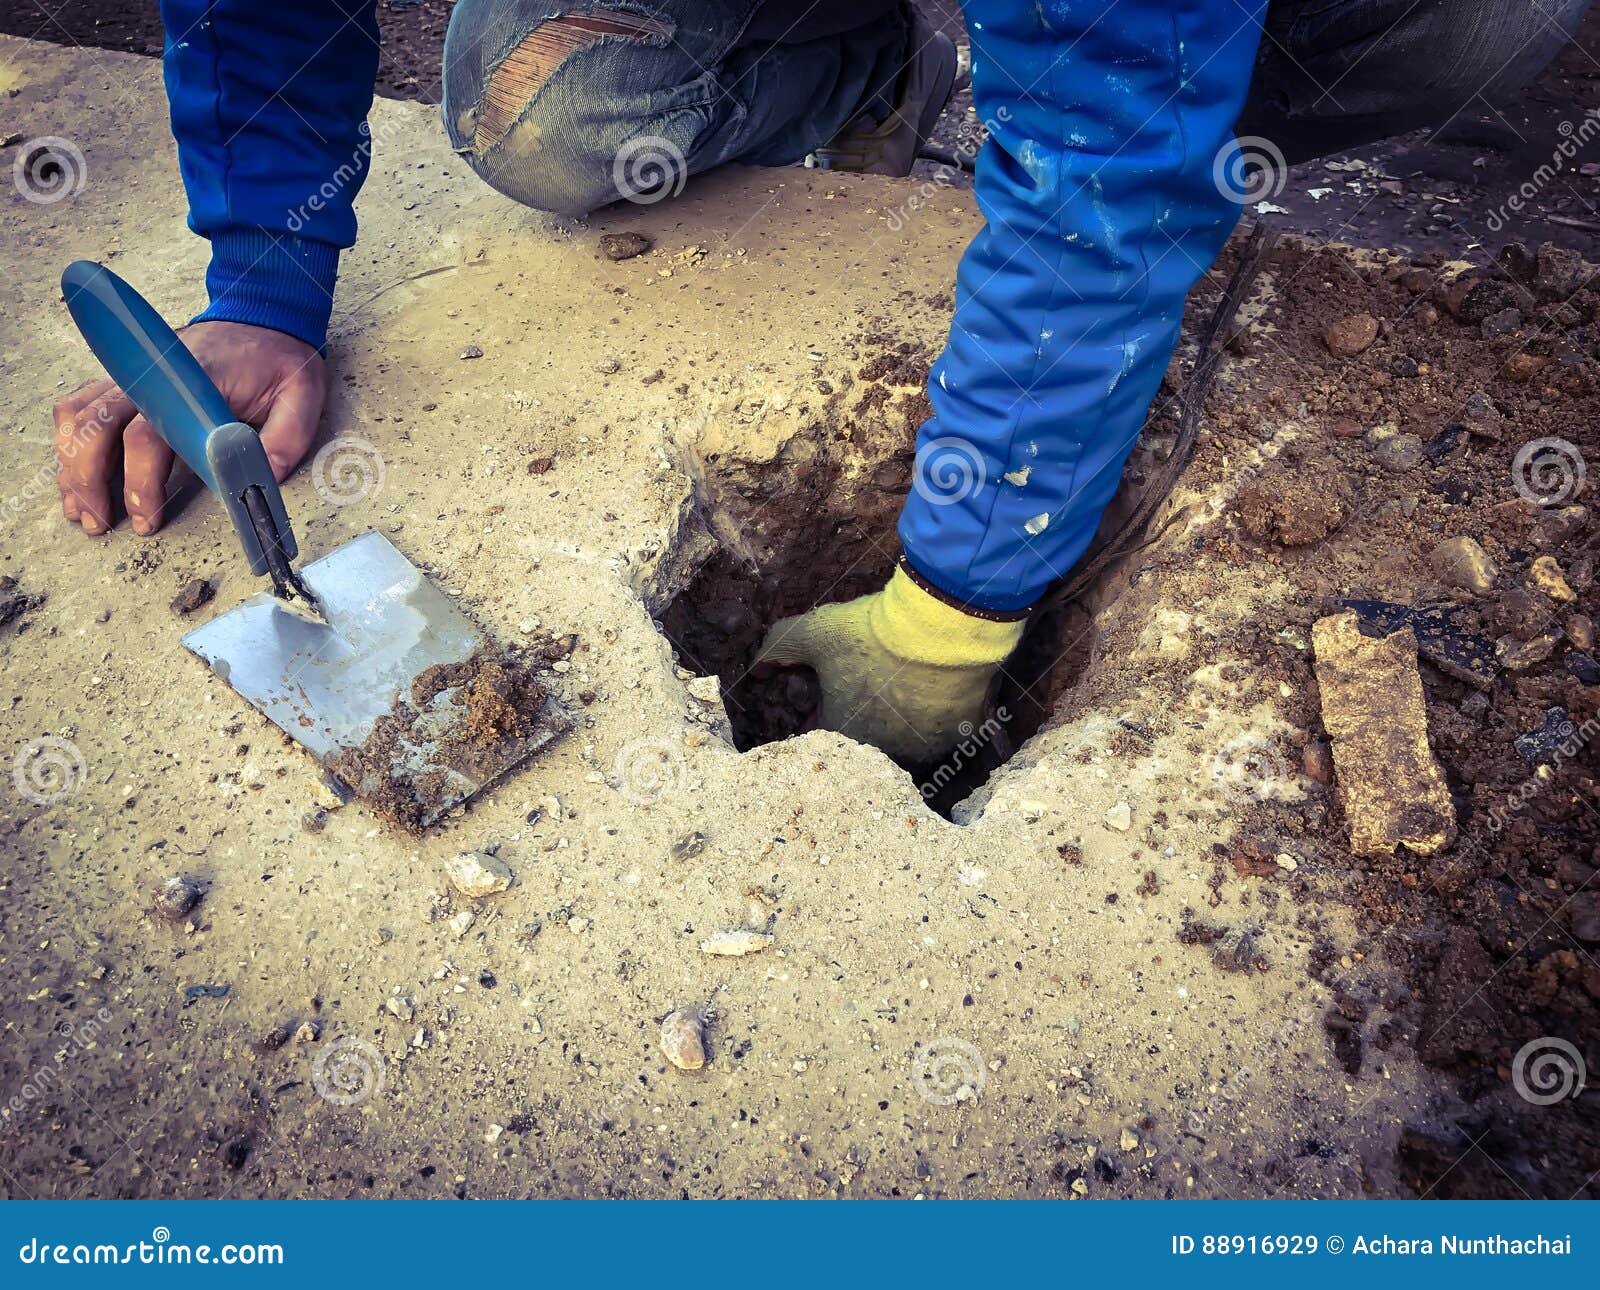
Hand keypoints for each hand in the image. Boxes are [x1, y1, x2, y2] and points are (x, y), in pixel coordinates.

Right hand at [53, 321, 326, 535]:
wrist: (262, 317)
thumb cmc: (278, 360)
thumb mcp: (301, 394)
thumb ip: (287, 435)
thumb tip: (263, 477)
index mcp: (194, 382)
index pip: (149, 433)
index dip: (141, 479)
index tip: (144, 518)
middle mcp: (152, 376)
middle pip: (98, 426)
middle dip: (90, 479)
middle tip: (99, 523)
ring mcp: (133, 375)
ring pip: (80, 417)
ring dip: (71, 465)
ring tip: (81, 509)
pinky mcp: (124, 378)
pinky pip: (80, 406)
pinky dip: (70, 440)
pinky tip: (75, 475)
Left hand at [754, 568, 1025, 764]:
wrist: (942, 624)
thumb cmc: (873, 632)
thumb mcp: (815, 630)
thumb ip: (778, 646)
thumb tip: (756, 668)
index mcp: (845, 736)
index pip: (825, 733)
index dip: (824, 712)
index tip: (833, 692)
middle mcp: (885, 753)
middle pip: (868, 739)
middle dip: (865, 717)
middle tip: (872, 685)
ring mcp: (926, 747)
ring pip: (906, 738)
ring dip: (901, 721)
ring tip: (903, 686)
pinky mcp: (959, 735)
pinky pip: (943, 731)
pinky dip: (937, 716)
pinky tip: (933, 689)